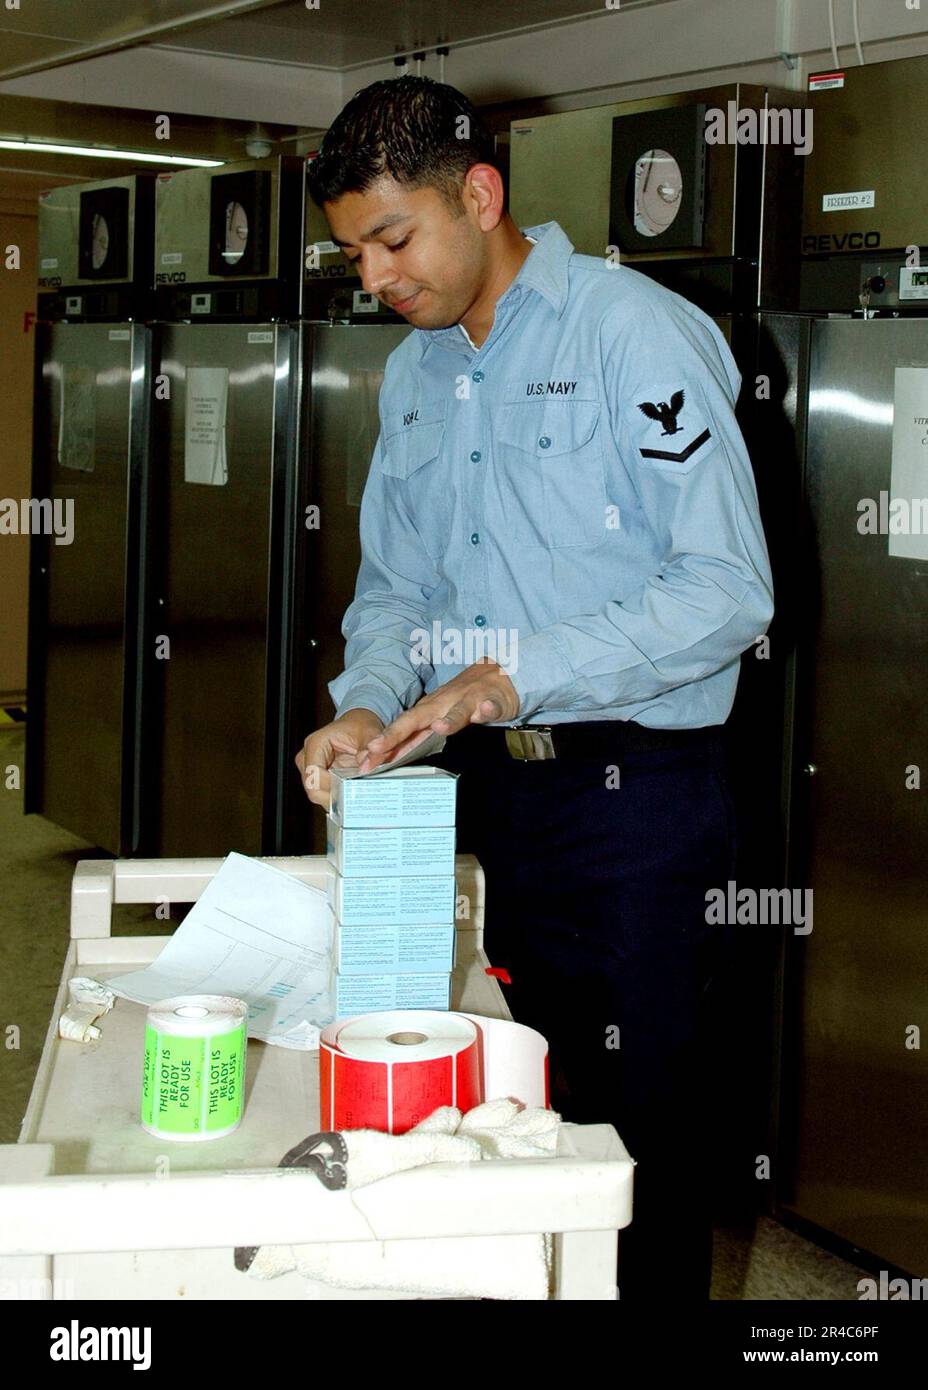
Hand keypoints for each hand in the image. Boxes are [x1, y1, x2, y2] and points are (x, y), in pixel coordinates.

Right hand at [295, 708, 384, 808]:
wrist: (358, 724)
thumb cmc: (359, 726)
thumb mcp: (371, 734)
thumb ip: (372, 751)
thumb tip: (367, 768)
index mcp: (315, 744)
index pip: (314, 777)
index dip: (333, 788)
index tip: (354, 789)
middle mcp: (307, 758)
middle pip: (313, 790)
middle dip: (336, 797)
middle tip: (358, 797)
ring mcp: (310, 770)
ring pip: (318, 796)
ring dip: (338, 799)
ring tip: (357, 795)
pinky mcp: (317, 778)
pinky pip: (325, 796)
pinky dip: (339, 799)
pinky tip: (352, 795)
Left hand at [358, 659, 519, 772]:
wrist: (498, 674)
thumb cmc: (463, 700)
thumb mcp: (437, 718)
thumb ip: (418, 738)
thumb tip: (392, 758)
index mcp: (428, 710)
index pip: (401, 728)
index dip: (383, 744)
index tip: (364, 762)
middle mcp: (443, 704)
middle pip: (418, 719)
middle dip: (396, 733)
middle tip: (376, 748)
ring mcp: (468, 701)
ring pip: (458, 711)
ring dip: (450, 719)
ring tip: (440, 728)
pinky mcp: (492, 701)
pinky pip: (490, 706)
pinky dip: (487, 709)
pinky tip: (485, 711)